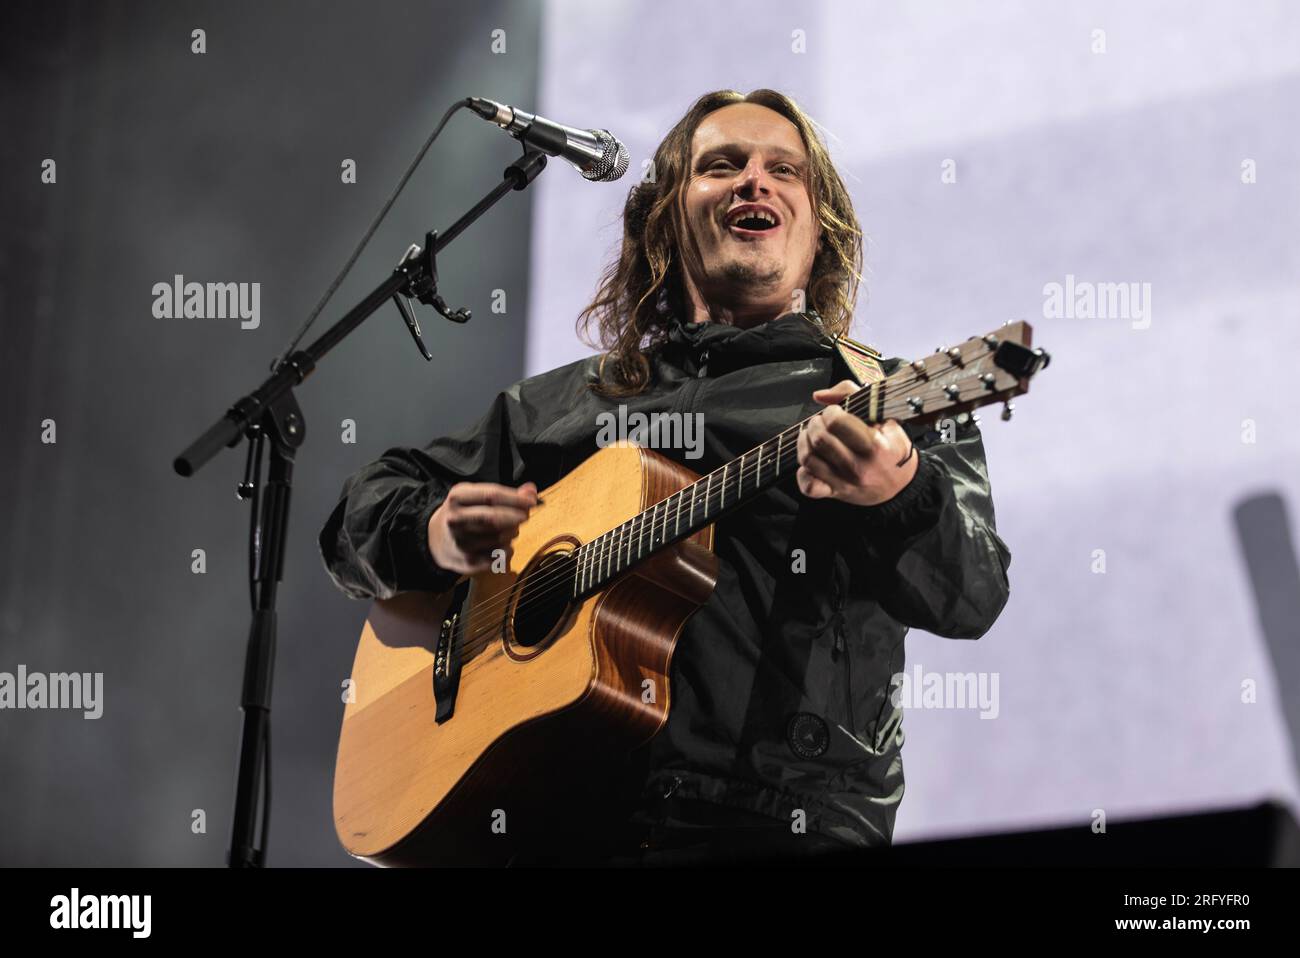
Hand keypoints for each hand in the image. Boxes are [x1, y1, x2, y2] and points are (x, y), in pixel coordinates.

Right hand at [427, 481, 538, 573]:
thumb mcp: (476, 495)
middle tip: (524, 516)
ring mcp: (461, 542)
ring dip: (513, 532)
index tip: (531, 501)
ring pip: (500, 537)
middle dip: (517, 516)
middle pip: (495, 517)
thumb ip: (505, 493)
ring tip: (511, 528)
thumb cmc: (463, 514)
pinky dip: (508, 549)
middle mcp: (455, 520)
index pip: (492, 495)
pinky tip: (504, 544)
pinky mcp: (468, 561)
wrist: (437, 539)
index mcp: (457, 497)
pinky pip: (500, 555)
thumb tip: (531, 492)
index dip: (516, 499)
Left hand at [796, 380, 917, 505]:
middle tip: (821, 422)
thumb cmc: (892, 448)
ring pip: (808, 459)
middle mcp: (858, 466)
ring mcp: (845, 481)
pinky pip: (809, 486)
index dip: (830, 412)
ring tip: (812, 436)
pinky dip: (803, 473)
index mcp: (874, 446)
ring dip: (805, 442)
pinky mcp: (835, 492)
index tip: (834, 412)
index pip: (836, 422)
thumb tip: (819, 396)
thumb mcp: (885, 417)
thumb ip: (853, 395)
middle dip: (815, 424)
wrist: (902, 484)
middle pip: (819, 439)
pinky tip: (811, 463)